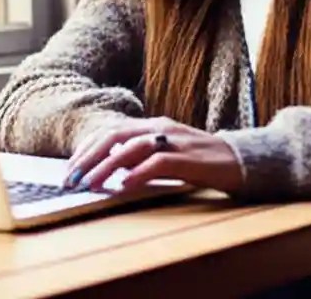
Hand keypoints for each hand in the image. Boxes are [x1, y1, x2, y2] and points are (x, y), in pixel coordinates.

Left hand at [64, 117, 243, 193]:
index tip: (70, 169)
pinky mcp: (189, 158)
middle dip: (88, 157)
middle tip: (72, 179)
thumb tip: (109, 171)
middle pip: (115, 135)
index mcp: (152, 125)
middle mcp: (160, 128)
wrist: (241, 161)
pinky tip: (124, 185)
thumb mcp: (165, 155)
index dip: (86, 149)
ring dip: (106, 166)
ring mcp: (175, 141)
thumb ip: (140, 158)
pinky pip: (159, 162)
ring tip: (90, 184)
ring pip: (132, 147)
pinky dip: (138, 173)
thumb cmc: (200, 162)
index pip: (110, 130)